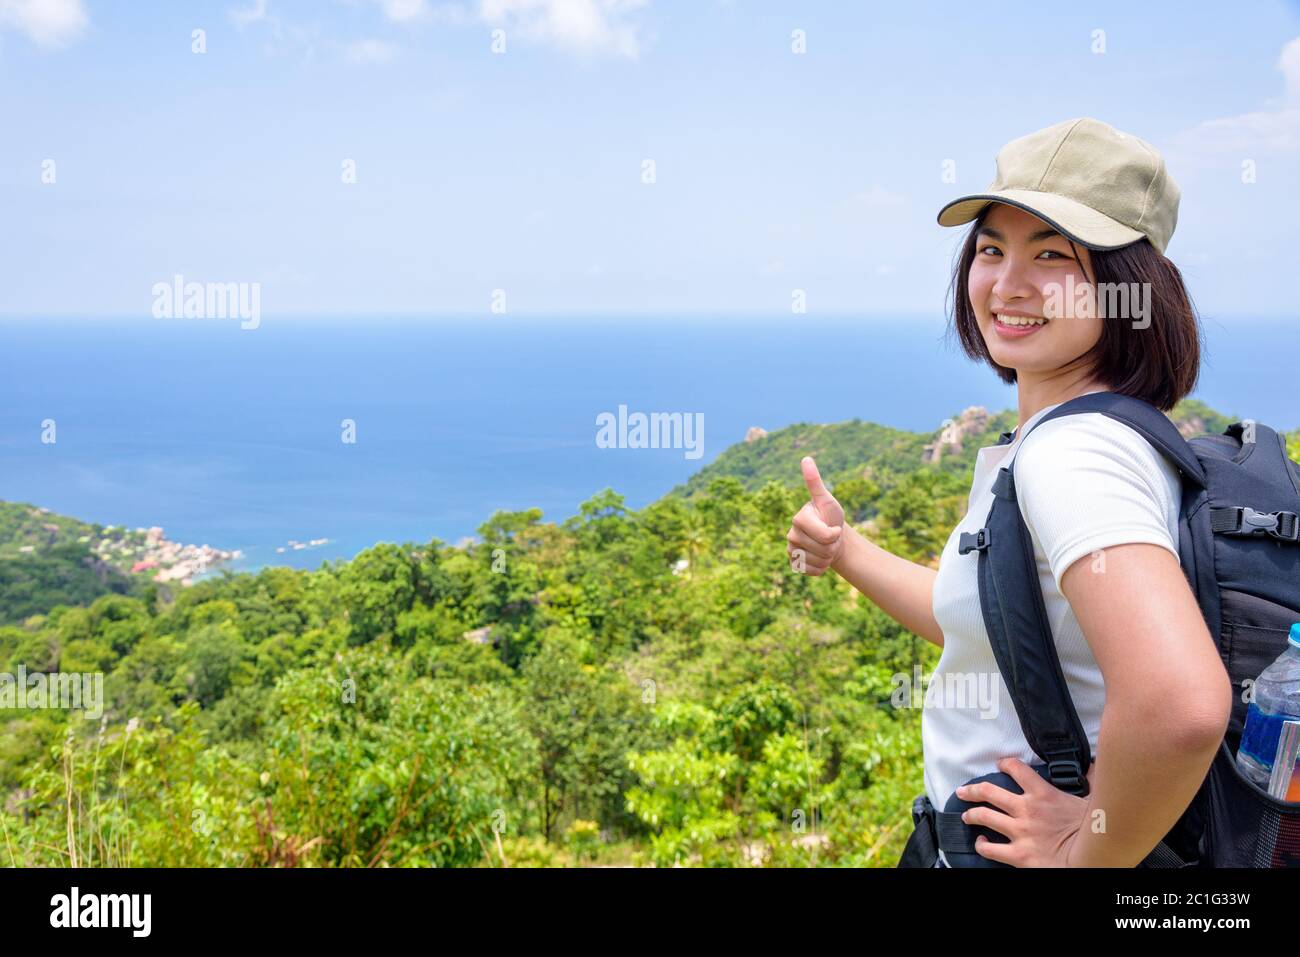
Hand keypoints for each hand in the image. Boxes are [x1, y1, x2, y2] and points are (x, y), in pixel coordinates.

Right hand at [786, 456, 845, 575]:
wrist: (831, 539)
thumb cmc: (830, 518)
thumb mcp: (827, 500)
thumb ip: (815, 482)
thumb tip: (806, 458)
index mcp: (798, 518)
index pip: (824, 534)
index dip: (834, 534)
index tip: (834, 528)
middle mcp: (790, 534)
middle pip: (822, 549)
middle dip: (832, 546)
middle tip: (830, 538)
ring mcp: (791, 550)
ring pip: (818, 561)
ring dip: (828, 557)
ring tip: (826, 548)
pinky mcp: (794, 564)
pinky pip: (812, 572)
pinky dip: (821, 568)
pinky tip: (820, 559)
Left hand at [955, 757, 1096, 866]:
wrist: (1094, 855)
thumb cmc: (1095, 828)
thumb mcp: (1091, 798)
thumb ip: (1088, 781)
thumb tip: (1094, 765)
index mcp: (1043, 793)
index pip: (1017, 769)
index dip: (1005, 764)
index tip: (1000, 764)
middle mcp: (1026, 809)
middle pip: (989, 791)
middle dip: (972, 790)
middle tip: (963, 791)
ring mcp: (1020, 832)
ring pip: (984, 817)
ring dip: (971, 814)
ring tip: (966, 815)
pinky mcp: (1019, 854)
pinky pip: (991, 850)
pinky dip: (982, 846)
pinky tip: (981, 844)